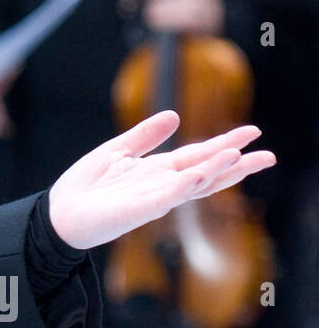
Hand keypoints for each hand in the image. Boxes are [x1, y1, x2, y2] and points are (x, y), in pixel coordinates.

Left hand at [47, 110, 273, 249]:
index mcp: (158, 171)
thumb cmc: (86, 186)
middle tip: (268, 154)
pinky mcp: (136, 211)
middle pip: (206, 173)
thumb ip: (145, 135)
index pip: (199, 156)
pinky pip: (163, 198)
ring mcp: (152, 199)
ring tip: (240, 157)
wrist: (58, 212)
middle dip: (236, 164)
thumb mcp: (117, 151)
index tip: (252, 132)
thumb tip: (175, 115)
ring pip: (191, 185)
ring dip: (215, 172)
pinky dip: (181, 187)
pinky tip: (197, 176)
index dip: (225, 144)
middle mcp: (161, 186)